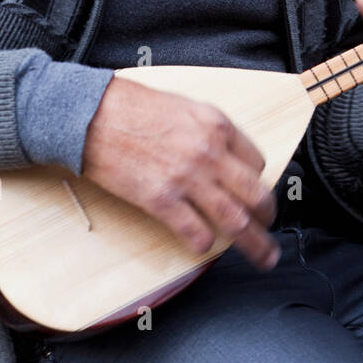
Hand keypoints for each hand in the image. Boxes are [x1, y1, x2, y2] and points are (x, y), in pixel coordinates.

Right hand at [81, 77, 279, 269]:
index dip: (258, 181)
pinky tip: (205, 247)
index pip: (257, 162)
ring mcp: (187, 179)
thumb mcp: (185, 107)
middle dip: (269, 218)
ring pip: (235, 220)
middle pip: (256, 195)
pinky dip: (204, 244)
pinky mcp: (161, 199)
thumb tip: (224, 156)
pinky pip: (195, 231)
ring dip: (254, 243)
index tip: (254, 192)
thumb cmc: (132, 107)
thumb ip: (209, 132)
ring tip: (263, 255)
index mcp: (217, 126)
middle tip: (270, 230)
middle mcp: (209, 153)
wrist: (92, 115)